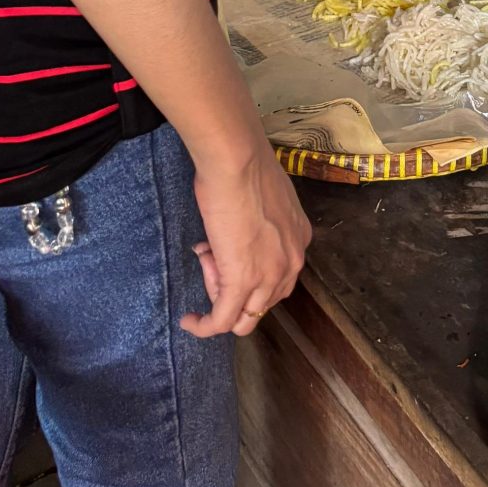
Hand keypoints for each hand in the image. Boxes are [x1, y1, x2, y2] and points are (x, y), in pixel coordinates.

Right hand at [186, 136, 311, 338]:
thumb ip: (256, 223)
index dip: (246, 267)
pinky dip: (204, 325)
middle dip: (232, 283)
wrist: (237, 161)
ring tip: (203, 263)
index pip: (276, 277)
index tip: (223, 246)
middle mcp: (291, 263)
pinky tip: (189, 320)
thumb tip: (228, 238)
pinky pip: (222, 320)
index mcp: (299, 240)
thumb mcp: (262, 199)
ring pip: (243, 316)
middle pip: (261, 300)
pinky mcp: (242, 282)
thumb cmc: (243, 167)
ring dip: (218, 298)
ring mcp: (269, 276)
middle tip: (210, 252)